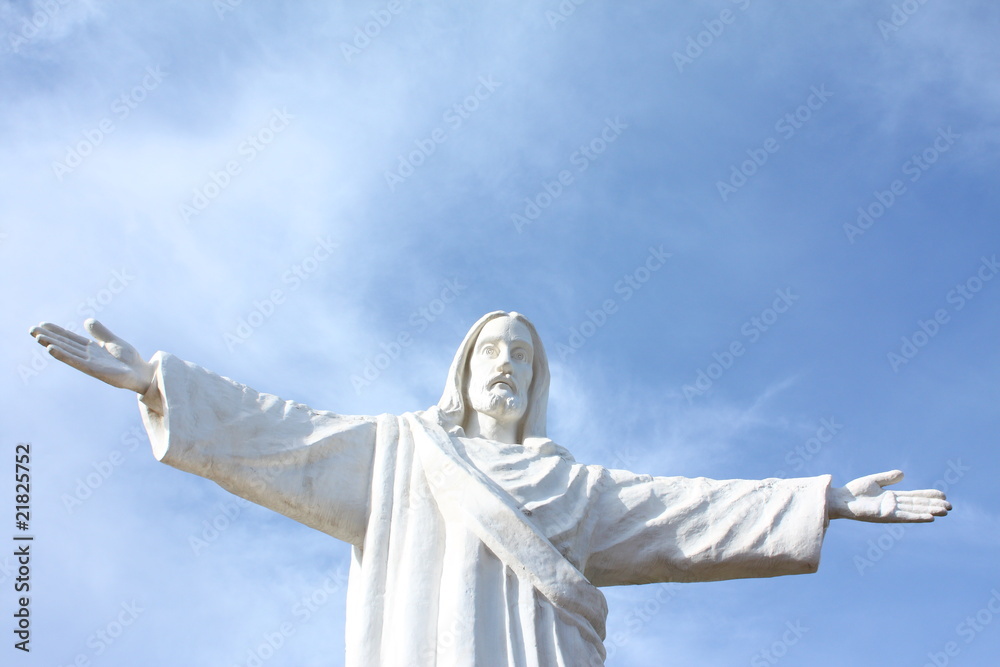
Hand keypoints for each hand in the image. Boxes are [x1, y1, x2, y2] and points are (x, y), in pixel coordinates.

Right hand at [29, 319, 153, 393]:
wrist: (141, 373)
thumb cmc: (129, 360)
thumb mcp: (113, 341)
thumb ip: (100, 332)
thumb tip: (87, 321)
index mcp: (91, 349)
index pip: (70, 338)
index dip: (56, 331)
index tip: (42, 324)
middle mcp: (87, 356)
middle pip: (64, 344)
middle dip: (48, 337)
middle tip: (31, 329)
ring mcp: (89, 363)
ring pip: (66, 352)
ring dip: (51, 345)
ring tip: (38, 337)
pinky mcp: (95, 370)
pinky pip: (76, 361)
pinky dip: (63, 355)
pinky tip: (52, 349)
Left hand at [827, 470, 950, 522]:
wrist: (840, 499)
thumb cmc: (854, 492)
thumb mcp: (874, 481)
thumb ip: (888, 478)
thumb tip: (903, 474)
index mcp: (892, 497)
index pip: (914, 496)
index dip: (928, 496)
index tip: (943, 495)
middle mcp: (893, 506)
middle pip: (917, 504)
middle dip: (933, 505)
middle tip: (950, 506)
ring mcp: (890, 511)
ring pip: (914, 511)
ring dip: (929, 511)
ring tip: (944, 511)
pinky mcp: (885, 516)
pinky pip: (904, 517)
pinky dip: (917, 517)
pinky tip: (929, 517)